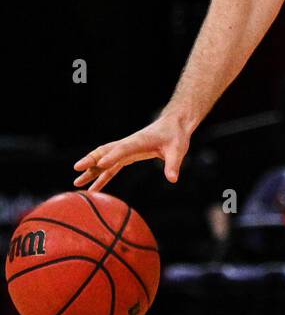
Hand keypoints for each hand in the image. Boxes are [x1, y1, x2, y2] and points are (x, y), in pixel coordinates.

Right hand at [74, 114, 192, 191]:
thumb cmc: (175, 136)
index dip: (112, 156)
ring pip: (104, 159)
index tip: (100, 165)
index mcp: (139, 141)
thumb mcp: (178, 150)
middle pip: (105, 151)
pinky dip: (102, 176)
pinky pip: (111, 167)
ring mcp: (125, 150)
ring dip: (91, 171)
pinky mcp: (127, 155)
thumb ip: (173, 164)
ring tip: (77, 183)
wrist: (173, 125)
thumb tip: (173, 179)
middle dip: (90, 160)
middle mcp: (128, 144)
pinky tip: (94, 188)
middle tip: (77, 170)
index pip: (122, 149)